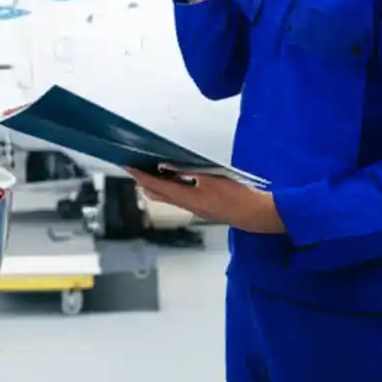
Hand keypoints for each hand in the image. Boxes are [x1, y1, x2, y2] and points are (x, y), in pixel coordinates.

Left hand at [126, 164, 283, 234]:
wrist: (253, 214)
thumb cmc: (235, 195)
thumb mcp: (210, 177)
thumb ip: (188, 172)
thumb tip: (167, 167)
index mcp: (186, 198)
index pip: (156, 186)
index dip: (141, 176)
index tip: (129, 167)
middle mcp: (186, 205)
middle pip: (158, 195)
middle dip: (145, 182)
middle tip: (136, 169)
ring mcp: (194, 208)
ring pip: (168, 198)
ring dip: (157, 186)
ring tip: (151, 172)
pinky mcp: (202, 208)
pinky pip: (179, 198)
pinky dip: (171, 188)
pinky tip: (174, 180)